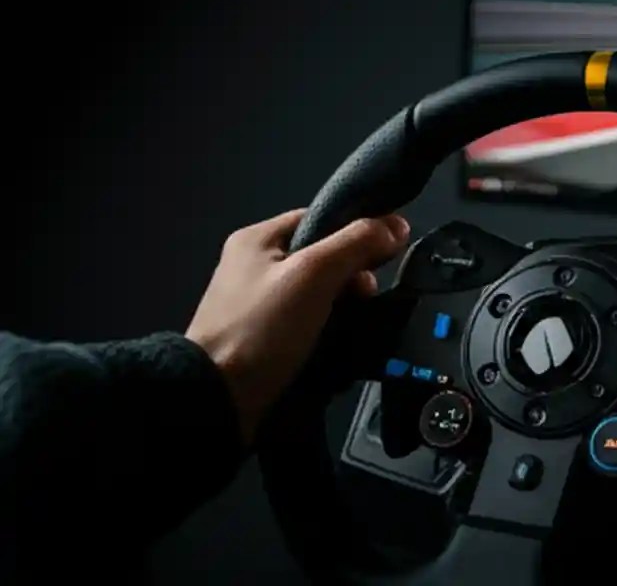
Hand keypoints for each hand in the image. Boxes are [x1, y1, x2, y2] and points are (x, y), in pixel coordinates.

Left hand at [186, 209, 409, 442]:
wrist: (218, 398)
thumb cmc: (263, 326)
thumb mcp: (314, 274)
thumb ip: (356, 244)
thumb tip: (399, 224)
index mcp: (257, 239)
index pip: (321, 219)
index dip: (356, 231)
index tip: (385, 254)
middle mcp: (254, 266)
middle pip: (322, 256)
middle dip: (353, 273)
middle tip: (367, 294)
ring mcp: (257, 304)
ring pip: (319, 291)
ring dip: (345, 303)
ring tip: (358, 321)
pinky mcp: (264, 338)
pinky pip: (309, 320)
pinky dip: (329, 327)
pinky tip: (343, 339)